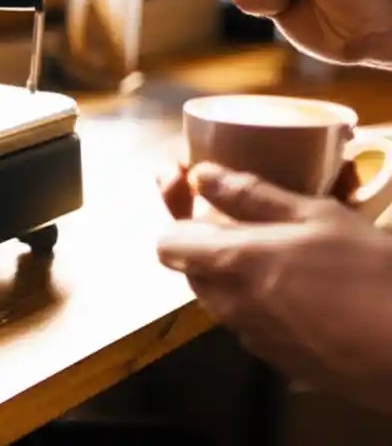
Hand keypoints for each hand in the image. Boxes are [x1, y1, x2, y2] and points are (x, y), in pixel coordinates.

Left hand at [157, 163, 391, 411]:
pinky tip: (305, 286)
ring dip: (236, 269)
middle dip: (208, 240)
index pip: (166, 242)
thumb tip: (200, 176)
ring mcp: (250, 336)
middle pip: (192, 267)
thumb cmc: (370, 274)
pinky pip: (251, 319)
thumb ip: (251, 195)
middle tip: (246, 216)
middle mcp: (227, 304)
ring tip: (282, 248)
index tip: (196, 193)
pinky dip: (262, 297)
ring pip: (221, 295)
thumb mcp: (318, 217)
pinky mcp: (276, 359)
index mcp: (229, 263)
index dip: (178, 215)